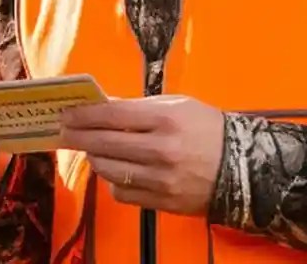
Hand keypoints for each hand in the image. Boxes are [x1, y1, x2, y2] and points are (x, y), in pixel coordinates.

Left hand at [59, 95, 224, 214]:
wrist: (241, 166)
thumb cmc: (207, 129)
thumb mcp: (178, 106)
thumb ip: (138, 106)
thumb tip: (101, 105)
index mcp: (165, 119)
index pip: (112, 115)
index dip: (84, 114)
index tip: (67, 114)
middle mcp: (161, 149)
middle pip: (103, 143)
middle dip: (77, 136)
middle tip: (65, 132)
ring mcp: (160, 178)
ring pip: (109, 169)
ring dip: (94, 158)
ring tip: (92, 149)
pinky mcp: (161, 201)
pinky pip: (122, 193)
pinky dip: (113, 181)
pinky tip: (116, 170)